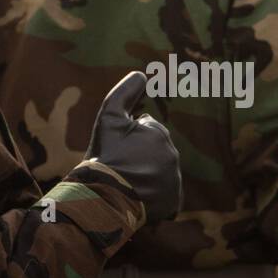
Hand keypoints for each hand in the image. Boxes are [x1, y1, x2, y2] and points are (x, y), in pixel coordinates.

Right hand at [84, 72, 182, 223]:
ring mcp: (174, 182)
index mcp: (159, 134)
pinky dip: (154, 197)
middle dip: (138, 157)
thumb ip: (125, 92)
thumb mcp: (110, 118)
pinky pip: (165, 196)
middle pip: (153, 153)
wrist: (103, 199)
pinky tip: (137, 198)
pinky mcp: (173, 204)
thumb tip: (142, 74)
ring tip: (126, 184)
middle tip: (119, 168)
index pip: (144, 131)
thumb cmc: (105, 156)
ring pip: (159, 174)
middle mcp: (172, 156)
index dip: (126, 140)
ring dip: (146, 176)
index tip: (116, 152)